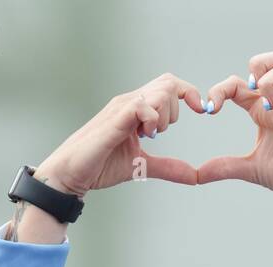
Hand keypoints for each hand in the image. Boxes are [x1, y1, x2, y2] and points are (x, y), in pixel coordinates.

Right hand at [36, 73, 206, 195]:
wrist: (70, 174)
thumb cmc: (100, 165)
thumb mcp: (142, 166)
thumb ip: (168, 167)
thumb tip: (195, 176)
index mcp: (137, 109)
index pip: (169, 85)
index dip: (190, 94)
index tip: (202, 111)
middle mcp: (130, 102)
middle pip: (169, 83)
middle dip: (177, 108)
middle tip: (160, 133)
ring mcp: (121, 109)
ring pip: (161, 91)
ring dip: (165, 115)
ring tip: (148, 136)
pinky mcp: (114, 120)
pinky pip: (142, 105)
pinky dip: (152, 119)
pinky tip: (145, 135)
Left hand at [198, 49, 272, 216]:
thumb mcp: (250, 169)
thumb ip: (224, 167)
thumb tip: (196, 175)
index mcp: (261, 112)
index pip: (238, 84)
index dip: (220, 89)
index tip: (210, 109)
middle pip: (267, 60)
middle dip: (254, 68)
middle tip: (249, 92)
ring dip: (271, 81)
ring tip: (269, 107)